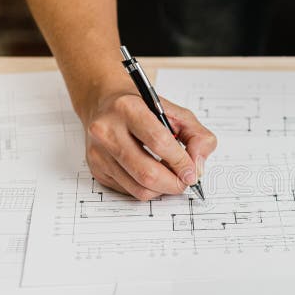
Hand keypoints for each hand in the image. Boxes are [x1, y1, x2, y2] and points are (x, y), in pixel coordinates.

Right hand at [83, 89, 216, 199]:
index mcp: (128, 108)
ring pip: (139, 188)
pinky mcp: (97, 169)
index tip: (193, 173)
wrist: (107, 103)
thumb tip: (197, 167)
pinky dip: (148, 188)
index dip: (181, 162)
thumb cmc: (145, 109)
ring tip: (171, 176)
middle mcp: (107, 130)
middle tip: (186, 180)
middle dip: (174, 183)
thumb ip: (198, 136)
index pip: (159, 142)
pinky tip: (153, 174)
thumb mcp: (178, 113)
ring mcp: (99, 152)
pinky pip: (130, 191)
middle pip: (147, 173)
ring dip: (163, 189)